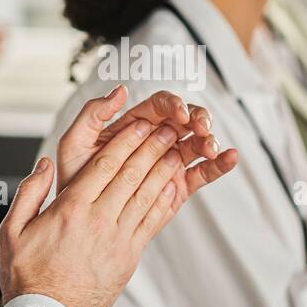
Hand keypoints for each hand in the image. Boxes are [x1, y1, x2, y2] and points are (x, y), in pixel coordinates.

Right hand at [0, 113, 235, 306]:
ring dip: (163, 169)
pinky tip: (173, 186)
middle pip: (132, 174)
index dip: (126, 140)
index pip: (105, 165)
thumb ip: (29, 193)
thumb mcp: (12, 231)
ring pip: (146, 195)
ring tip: (176, 150)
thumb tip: (44, 164)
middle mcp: (98, 220)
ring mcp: (117, 239)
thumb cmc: (27, 276)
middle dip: (152, 147)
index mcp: (71, 209)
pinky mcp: (129, 256)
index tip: (139, 124)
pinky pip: (152, 223)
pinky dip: (164, 202)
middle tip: (167, 128)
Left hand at [56, 85, 237, 210]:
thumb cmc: (74, 177)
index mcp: (136, 122)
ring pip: (197, 143)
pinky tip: (231, 158)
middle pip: (186, 120)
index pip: (161, 105)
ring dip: (209, 140)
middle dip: (198, 119)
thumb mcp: (75, 143)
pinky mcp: (180, 184)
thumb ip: (92, 114)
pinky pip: (203, 171)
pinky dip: (220, 164)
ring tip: (210, 147)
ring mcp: (171, 160)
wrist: (82, 217)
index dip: (175, 105)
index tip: (180, 115)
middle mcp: (157, 138)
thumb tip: (120, 89)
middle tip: (201, 129)